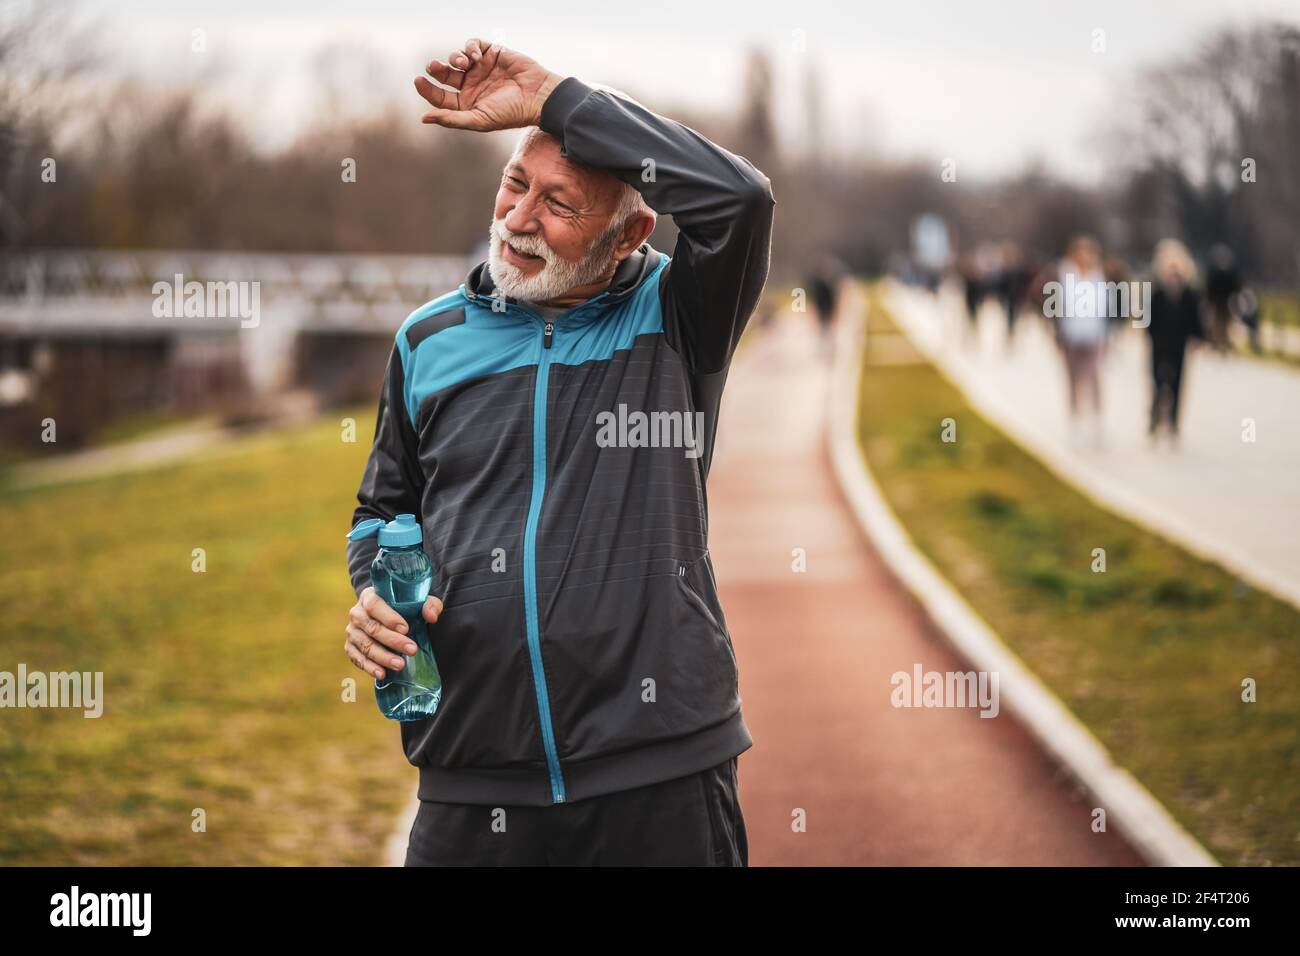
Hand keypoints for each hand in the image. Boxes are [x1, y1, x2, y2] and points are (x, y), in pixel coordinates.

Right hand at [344, 587, 442, 679]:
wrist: (388, 616)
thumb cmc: (403, 606)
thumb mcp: (418, 601)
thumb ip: (429, 604)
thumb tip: (431, 617)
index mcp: (369, 596)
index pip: (374, 605)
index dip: (389, 617)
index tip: (406, 629)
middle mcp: (357, 613)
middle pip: (372, 628)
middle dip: (393, 641)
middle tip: (412, 649)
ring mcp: (352, 631)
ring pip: (365, 645)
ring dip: (383, 657)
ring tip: (400, 665)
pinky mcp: (350, 647)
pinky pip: (357, 658)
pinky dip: (369, 667)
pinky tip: (382, 673)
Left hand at [414, 37, 561, 131]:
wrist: (538, 96)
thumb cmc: (510, 113)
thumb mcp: (478, 120)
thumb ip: (451, 119)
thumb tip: (424, 118)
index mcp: (466, 104)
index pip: (440, 96)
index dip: (427, 89)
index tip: (418, 81)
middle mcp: (472, 86)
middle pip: (444, 75)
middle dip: (436, 69)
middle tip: (433, 66)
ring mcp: (481, 69)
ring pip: (457, 58)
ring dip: (455, 58)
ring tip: (464, 63)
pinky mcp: (492, 53)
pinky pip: (473, 45)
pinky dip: (471, 47)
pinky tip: (477, 56)